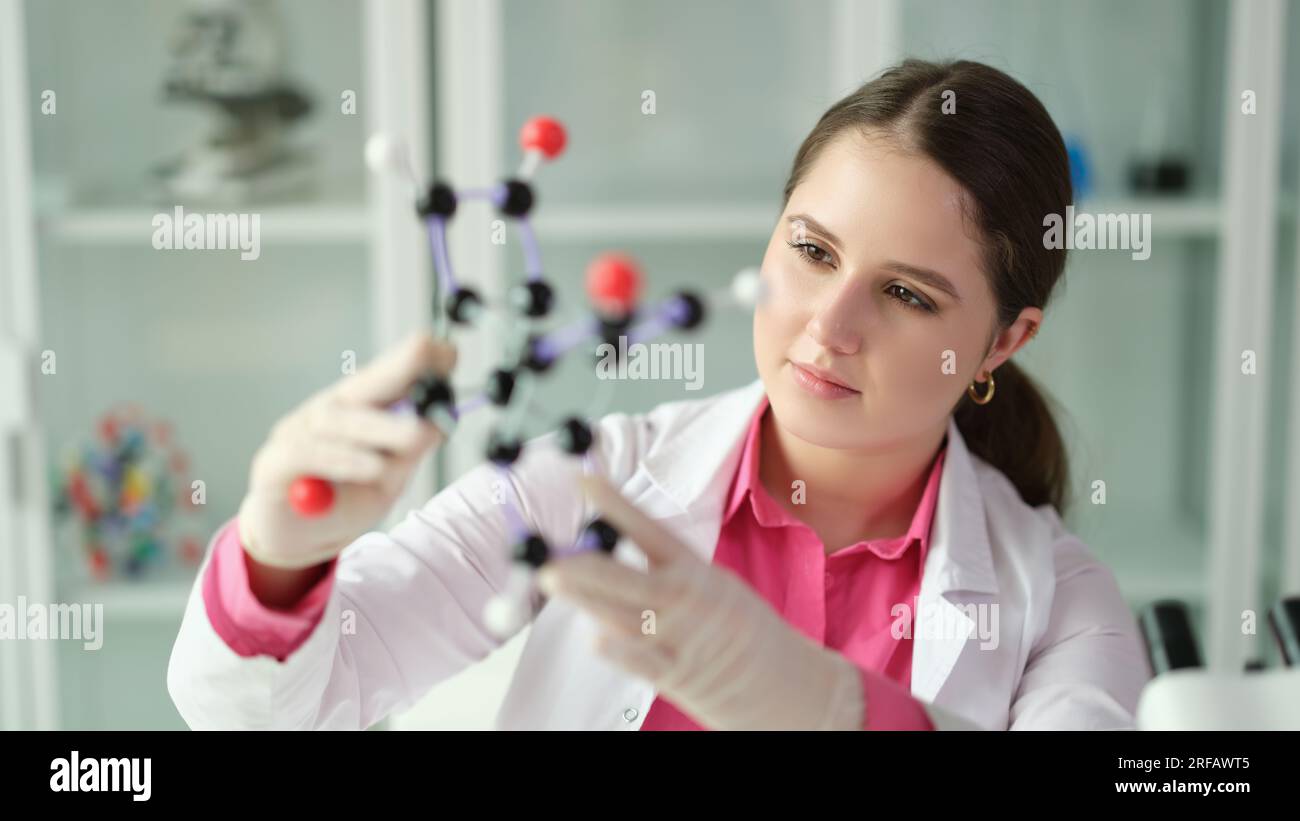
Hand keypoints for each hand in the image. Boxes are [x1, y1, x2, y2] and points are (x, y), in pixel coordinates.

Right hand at [237, 331, 454, 569]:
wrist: (298, 538)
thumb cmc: (344, 499)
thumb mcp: (389, 477)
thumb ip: (409, 450)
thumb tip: (439, 421)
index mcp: (358, 409)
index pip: (387, 376)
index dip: (415, 361)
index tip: (449, 352)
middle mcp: (327, 412)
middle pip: (363, 384)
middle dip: (399, 367)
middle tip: (431, 362)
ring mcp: (297, 433)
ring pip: (339, 419)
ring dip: (383, 428)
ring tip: (418, 437)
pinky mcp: (274, 463)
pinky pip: (308, 453)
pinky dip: (344, 460)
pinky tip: (371, 467)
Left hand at [537, 474, 865, 729]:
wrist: (787, 685)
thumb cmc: (743, 631)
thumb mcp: (714, 587)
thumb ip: (665, 575)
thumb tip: (606, 558)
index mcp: (698, 571)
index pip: (650, 530)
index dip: (616, 505)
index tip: (584, 480)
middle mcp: (688, 601)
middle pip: (631, 579)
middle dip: (588, 567)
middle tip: (549, 556)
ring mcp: (683, 639)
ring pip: (626, 617)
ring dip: (587, 601)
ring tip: (552, 582)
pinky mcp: (681, 675)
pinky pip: (644, 662)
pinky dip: (620, 652)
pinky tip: (595, 640)